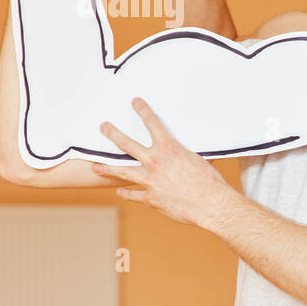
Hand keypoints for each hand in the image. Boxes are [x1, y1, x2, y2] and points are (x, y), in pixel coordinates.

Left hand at [91, 97, 233, 227]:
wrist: (210, 203)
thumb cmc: (210, 181)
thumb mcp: (200, 160)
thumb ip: (189, 154)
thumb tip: (200, 148)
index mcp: (169, 149)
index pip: (153, 123)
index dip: (143, 110)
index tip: (135, 102)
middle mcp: (155, 162)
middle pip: (127, 144)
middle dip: (113, 134)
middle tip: (103, 127)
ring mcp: (150, 181)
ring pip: (122, 172)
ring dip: (107, 168)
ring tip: (96, 166)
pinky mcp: (151, 198)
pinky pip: (134, 195)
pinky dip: (127, 194)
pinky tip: (120, 192)